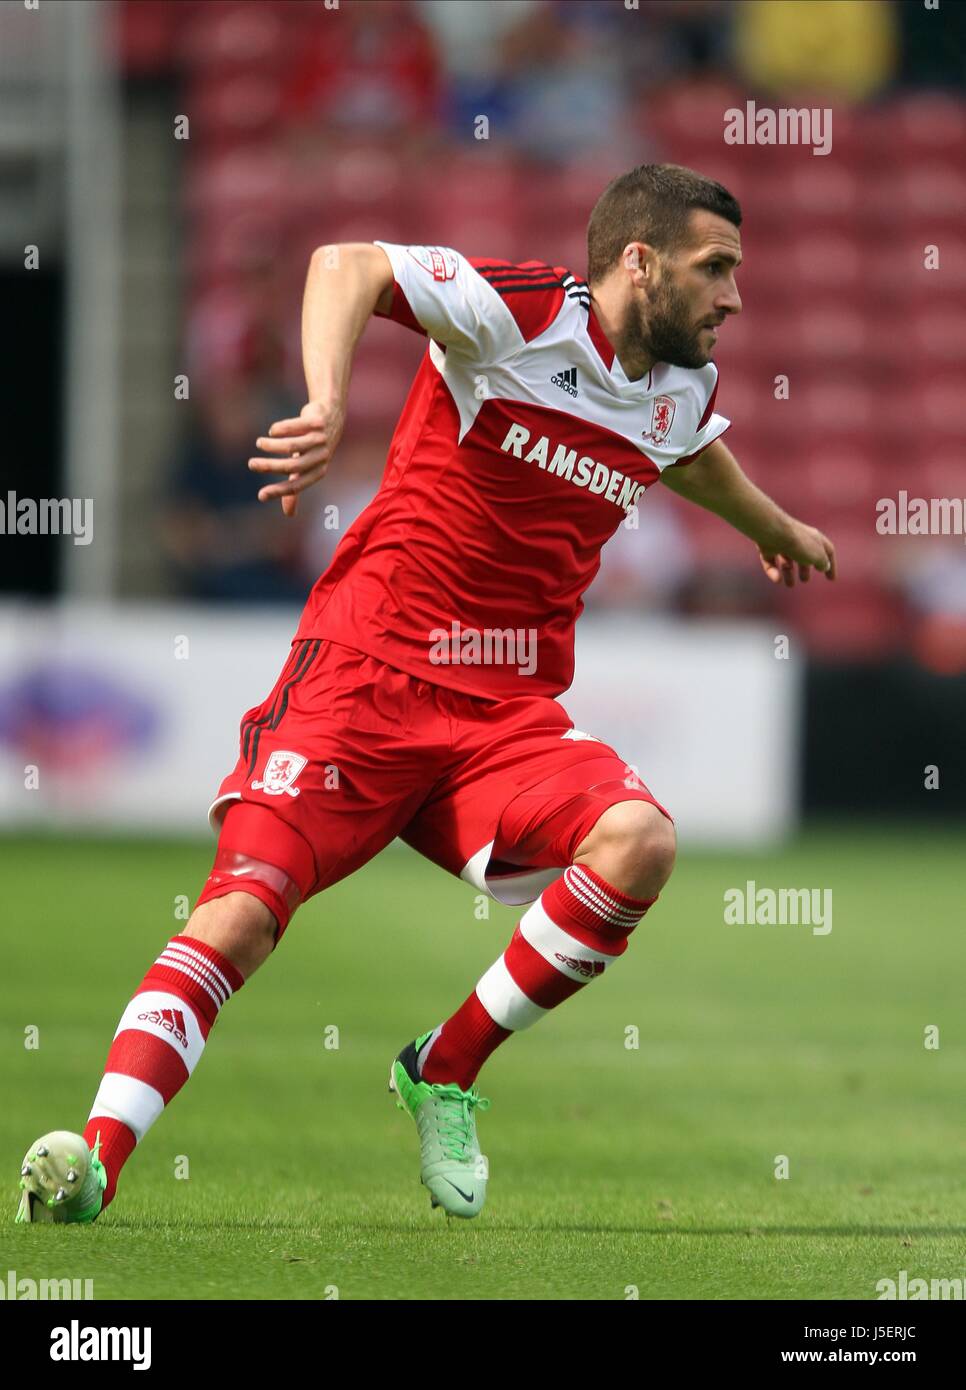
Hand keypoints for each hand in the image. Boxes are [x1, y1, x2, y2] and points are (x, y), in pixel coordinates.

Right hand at [248, 398, 345, 516]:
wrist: (331, 414)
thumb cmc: (314, 447)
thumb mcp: (305, 467)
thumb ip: (295, 488)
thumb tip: (289, 515)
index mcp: (317, 471)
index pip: (297, 486)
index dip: (279, 492)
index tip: (261, 496)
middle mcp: (320, 457)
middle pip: (291, 466)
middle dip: (269, 467)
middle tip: (251, 464)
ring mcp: (320, 439)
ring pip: (291, 446)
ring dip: (271, 445)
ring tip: (259, 443)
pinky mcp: (317, 422)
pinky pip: (295, 426)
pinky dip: (280, 429)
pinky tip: (273, 431)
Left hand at [759, 520, 835, 586]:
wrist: (773, 532)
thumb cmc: (798, 544)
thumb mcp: (817, 556)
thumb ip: (822, 562)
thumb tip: (824, 566)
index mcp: (815, 538)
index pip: (827, 551)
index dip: (830, 565)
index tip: (831, 579)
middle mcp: (799, 538)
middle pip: (804, 554)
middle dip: (805, 569)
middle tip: (804, 580)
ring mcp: (781, 542)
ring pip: (786, 559)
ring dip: (788, 573)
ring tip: (790, 585)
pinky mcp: (766, 546)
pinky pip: (771, 561)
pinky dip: (773, 572)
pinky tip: (777, 579)